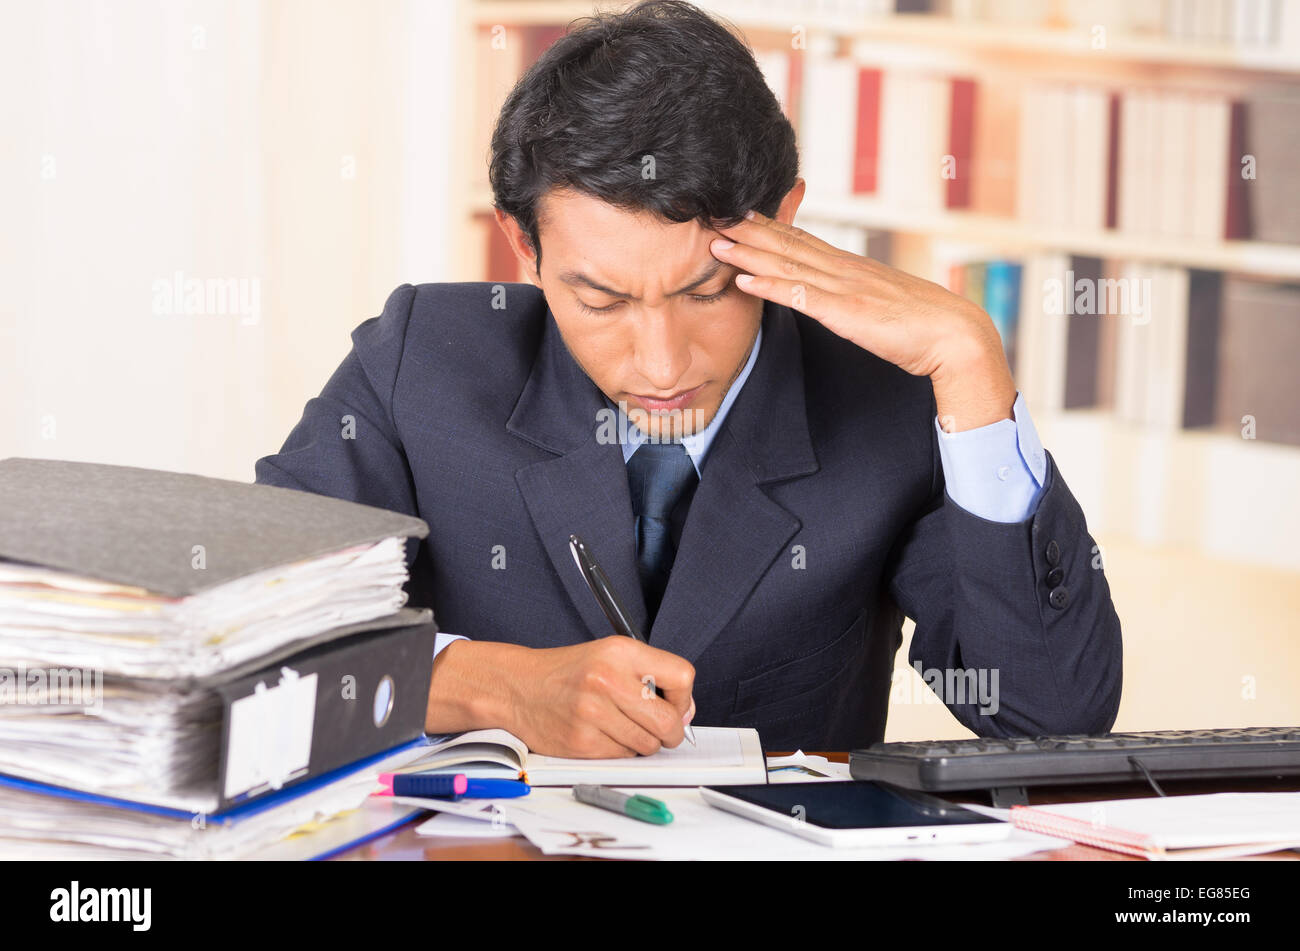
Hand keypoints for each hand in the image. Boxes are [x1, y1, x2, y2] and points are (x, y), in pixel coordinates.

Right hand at [426, 637, 695, 757]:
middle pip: (669, 720)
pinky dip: (621, 751)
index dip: (684, 698)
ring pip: (648, 744)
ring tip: (622, 727)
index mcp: (619, 651)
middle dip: (671, 731)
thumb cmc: (566, 672)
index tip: (675, 705)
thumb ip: (650, 675)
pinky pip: (623, 757)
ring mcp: (593, 712)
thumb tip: (685, 711)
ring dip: (643, 743)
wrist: (516, 687)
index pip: (681, 676)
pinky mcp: (582, 742)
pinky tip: (603, 735)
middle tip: (661, 729)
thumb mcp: (609, 656)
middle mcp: (607, 679)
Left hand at [710, 210, 1016, 431]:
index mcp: (850, 268)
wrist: (955, 335)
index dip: (768, 226)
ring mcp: (843, 289)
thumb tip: (837, 295)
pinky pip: (801, 297)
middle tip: (711, 214)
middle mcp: (843, 270)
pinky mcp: (846, 313)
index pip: (802, 240)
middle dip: (747, 231)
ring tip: (716, 242)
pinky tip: (743, 281)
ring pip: (787, 265)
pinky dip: (770, 287)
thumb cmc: (922, 325)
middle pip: (787, 244)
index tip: (737, 214)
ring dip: (748, 254)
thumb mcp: (880, 302)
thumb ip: (855, 294)